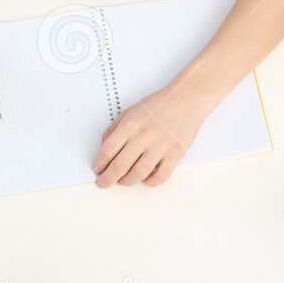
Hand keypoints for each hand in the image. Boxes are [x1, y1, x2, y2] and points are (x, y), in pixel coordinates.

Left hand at [93, 86, 211, 187]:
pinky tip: (145, 179)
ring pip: (138, 174)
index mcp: (131, 124)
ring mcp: (161, 146)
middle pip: (120, 166)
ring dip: (126, 182)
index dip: (99, 164)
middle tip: (103, 183)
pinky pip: (160, 176)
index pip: (108, 150)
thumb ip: (115, 128)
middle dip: (107, 179)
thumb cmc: (159, 105)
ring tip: (122, 181)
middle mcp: (144, 136)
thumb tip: (104, 148)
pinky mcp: (175, 154)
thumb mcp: (130, 111)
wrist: (186, 99)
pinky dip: (150, 182)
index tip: (97, 169)